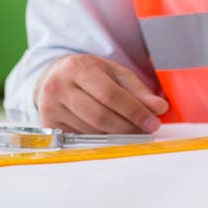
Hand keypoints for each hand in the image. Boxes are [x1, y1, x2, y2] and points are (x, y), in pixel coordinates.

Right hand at [36, 54, 168, 133]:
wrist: (53, 77)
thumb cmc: (88, 73)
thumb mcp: (113, 72)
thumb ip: (137, 90)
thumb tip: (160, 108)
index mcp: (77, 68)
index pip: (110, 94)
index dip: (134, 111)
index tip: (153, 122)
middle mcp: (58, 87)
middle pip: (100, 115)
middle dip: (128, 126)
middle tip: (146, 130)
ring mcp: (50, 109)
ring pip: (91, 130)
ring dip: (116, 134)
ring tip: (132, 130)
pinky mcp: (48, 126)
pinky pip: (80, 139)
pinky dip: (100, 138)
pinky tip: (111, 133)